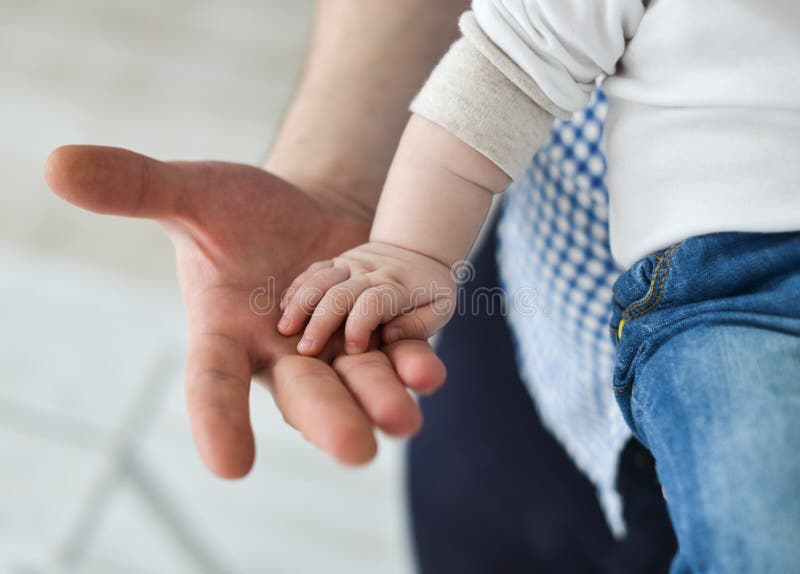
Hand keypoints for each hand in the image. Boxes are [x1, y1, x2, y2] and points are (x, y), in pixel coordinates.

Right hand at [44, 146, 445, 477]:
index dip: (218, 423)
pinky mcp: (384, 331)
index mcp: (226, 334)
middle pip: (304, 395)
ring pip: (359, 384)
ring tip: (404, 417)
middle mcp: (283, 356)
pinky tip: (428, 368)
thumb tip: (55, 163)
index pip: (213, 385)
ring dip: (383, 399)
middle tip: (355, 449)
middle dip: (329, 419)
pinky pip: (399, 352)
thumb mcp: (193, 196)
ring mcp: (338, 350)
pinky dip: (413, 360)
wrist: (309, 216)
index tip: (231, 466)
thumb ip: (136, 188)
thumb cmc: (243, 214)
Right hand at [279, 242, 455, 356]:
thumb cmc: (429, 290)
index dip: (361, 325)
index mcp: (398, 287)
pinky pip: (314, 270)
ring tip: (284, 329)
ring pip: (321, 279)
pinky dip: (298, 287)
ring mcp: (351, 264)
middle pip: (340, 294)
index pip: (374, 302)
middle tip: (305, 351)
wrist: (417, 248)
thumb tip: (390, 336)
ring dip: (301, 303)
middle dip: (321, 323)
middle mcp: (371, 273)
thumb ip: (419, 325)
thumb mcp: (440, 308)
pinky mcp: (337, 261)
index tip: (352, 350)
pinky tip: (284, 307)